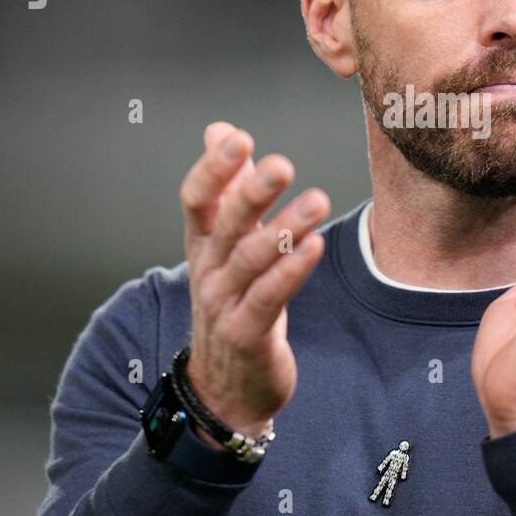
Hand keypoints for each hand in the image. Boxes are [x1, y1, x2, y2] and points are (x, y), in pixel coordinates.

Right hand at [179, 122, 330, 447]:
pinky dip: (291, 272)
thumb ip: (227, 187)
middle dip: (251, 192)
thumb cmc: (233, 302)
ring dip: (284, 229)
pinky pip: (268, 298)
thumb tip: (219, 129)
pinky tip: (314, 246)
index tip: (238, 138)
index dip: (214, 168)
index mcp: (201, 243)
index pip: (197, 199)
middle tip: (281, 164)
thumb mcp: (224, 244)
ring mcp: (223, 304)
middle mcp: (207, 270)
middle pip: (225, 225)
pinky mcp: (246, 334)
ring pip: (251, 260)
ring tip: (318, 201)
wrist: (227, 386)